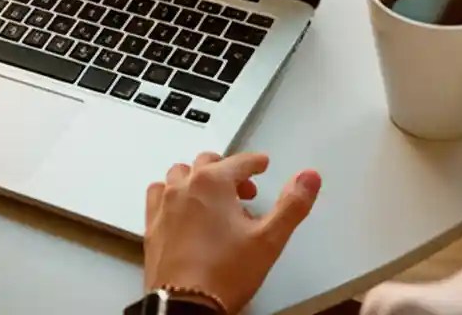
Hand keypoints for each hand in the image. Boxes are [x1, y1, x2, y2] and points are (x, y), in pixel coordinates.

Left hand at [144, 152, 321, 313]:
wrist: (186, 303)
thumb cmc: (227, 272)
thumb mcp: (269, 239)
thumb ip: (292, 204)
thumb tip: (310, 176)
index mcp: (214, 182)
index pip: (240, 161)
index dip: (255, 163)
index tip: (262, 165)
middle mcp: (185, 185)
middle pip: (208, 163)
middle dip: (229, 171)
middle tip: (245, 190)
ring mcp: (164, 203)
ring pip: (180, 174)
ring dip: (198, 178)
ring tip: (214, 198)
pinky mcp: (151, 223)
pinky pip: (158, 193)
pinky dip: (172, 192)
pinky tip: (182, 207)